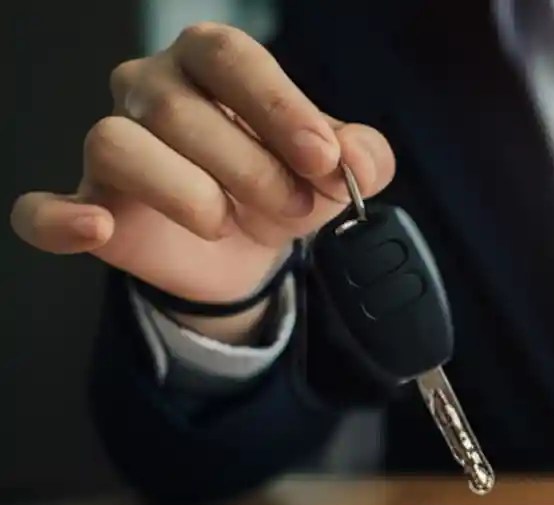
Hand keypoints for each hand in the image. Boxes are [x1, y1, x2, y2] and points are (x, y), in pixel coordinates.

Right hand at [9, 23, 395, 340]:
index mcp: (211, 63)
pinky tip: (98, 226)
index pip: (230, 56)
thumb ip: (362, 156)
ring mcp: (111, 144)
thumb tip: (357, 159)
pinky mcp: (89, 204)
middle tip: (295, 206)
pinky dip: (61, 218)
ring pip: (118, 143)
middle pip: (180, 109)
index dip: (279, 107)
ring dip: (187, 193)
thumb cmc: (283, 183)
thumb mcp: (336, 171)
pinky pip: (42, 208)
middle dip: (252, 168)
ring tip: (227, 222)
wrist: (251, 250)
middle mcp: (150, 89)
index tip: (323, 160)